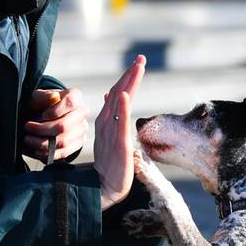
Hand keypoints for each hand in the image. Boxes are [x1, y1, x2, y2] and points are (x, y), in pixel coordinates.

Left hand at [22, 88, 89, 161]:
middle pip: (64, 126)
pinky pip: (63, 153)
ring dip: (42, 143)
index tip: (42, 115)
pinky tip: (36, 149)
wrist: (48, 114)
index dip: (54, 111)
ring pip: (63, 142)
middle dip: (42, 130)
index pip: (70, 103)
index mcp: (75, 96)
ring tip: (28, 139)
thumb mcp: (40, 96)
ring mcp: (81, 130)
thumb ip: (44, 95)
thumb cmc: (43, 104)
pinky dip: (47, 153)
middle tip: (28, 128)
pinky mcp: (78, 143)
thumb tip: (53, 97)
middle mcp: (82, 113)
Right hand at [94, 55, 145, 210]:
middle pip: (118, 93)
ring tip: (137, 68)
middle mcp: (106, 123)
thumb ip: (112, 115)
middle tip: (141, 59)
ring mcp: (111, 133)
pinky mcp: (118, 145)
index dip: (127, 78)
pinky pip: (119, 124)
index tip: (138, 64)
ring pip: (119, 103)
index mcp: (106, 120)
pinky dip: (122, 108)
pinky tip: (126, 95)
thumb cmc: (110, 162)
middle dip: (130, 75)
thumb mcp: (111, 134)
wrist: (104, 186)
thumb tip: (113, 94)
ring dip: (128, 84)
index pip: (117, 93)